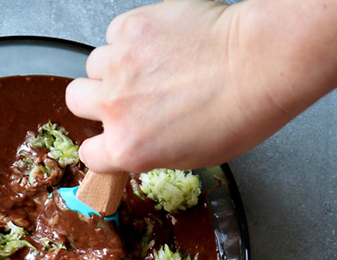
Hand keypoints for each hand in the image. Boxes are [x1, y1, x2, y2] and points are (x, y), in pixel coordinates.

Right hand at [65, 0, 278, 172]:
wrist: (261, 61)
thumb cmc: (241, 110)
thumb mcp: (192, 155)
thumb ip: (150, 150)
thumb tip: (139, 140)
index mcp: (128, 148)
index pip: (89, 154)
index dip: (103, 145)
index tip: (112, 137)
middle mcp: (115, 106)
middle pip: (76, 100)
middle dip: (96, 98)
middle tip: (127, 94)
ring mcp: (119, 64)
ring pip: (95, 63)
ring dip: (116, 65)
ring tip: (152, 63)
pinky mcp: (131, 28)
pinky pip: (116, 32)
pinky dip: (133, 37)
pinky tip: (163, 41)